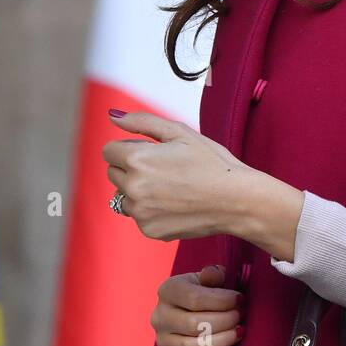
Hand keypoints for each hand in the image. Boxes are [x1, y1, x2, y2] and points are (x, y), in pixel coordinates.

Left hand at [103, 110, 250, 241]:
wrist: (236, 200)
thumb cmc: (212, 162)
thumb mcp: (179, 132)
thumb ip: (142, 121)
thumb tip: (112, 116)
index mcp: (137, 159)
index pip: (109, 151)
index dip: (129, 148)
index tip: (151, 151)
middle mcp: (133, 187)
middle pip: (113, 172)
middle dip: (131, 168)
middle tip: (164, 168)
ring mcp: (140, 212)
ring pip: (123, 195)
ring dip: (138, 190)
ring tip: (171, 187)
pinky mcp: (149, 229)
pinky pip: (138, 215)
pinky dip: (151, 209)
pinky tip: (175, 203)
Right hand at [151, 264, 244, 345]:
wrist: (191, 309)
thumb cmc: (204, 291)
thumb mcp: (207, 278)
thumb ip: (212, 274)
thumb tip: (213, 274)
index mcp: (168, 291)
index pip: (194, 298)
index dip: (221, 300)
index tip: (240, 299)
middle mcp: (160, 317)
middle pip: (194, 324)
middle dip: (224, 320)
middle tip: (241, 316)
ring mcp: (163, 341)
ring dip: (221, 341)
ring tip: (238, 332)